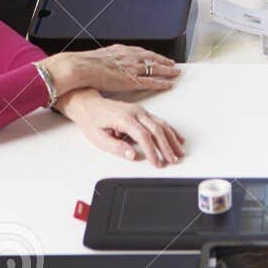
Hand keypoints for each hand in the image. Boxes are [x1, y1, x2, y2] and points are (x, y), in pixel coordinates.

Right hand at [44, 45, 179, 95]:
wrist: (80, 67)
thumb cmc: (83, 64)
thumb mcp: (98, 57)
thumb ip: (106, 60)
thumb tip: (105, 63)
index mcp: (120, 51)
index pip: (141, 52)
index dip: (152, 55)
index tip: (159, 57)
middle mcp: (129, 57)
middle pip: (152, 58)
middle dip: (164, 61)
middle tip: (173, 64)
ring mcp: (131, 68)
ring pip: (155, 68)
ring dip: (167, 70)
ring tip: (176, 73)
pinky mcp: (131, 80)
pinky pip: (150, 81)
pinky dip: (161, 83)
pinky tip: (169, 84)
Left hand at [61, 91, 184, 167]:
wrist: (88, 104)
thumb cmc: (92, 120)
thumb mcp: (98, 138)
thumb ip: (116, 148)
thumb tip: (132, 155)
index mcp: (124, 119)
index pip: (144, 137)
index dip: (152, 151)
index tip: (157, 163)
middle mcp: (135, 112)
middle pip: (157, 130)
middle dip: (167, 147)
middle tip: (173, 160)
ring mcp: (140, 111)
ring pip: (161, 124)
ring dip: (172, 139)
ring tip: (179, 152)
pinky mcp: (142, 112)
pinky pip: (160, 120)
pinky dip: (170, 130)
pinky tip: (177, 138)